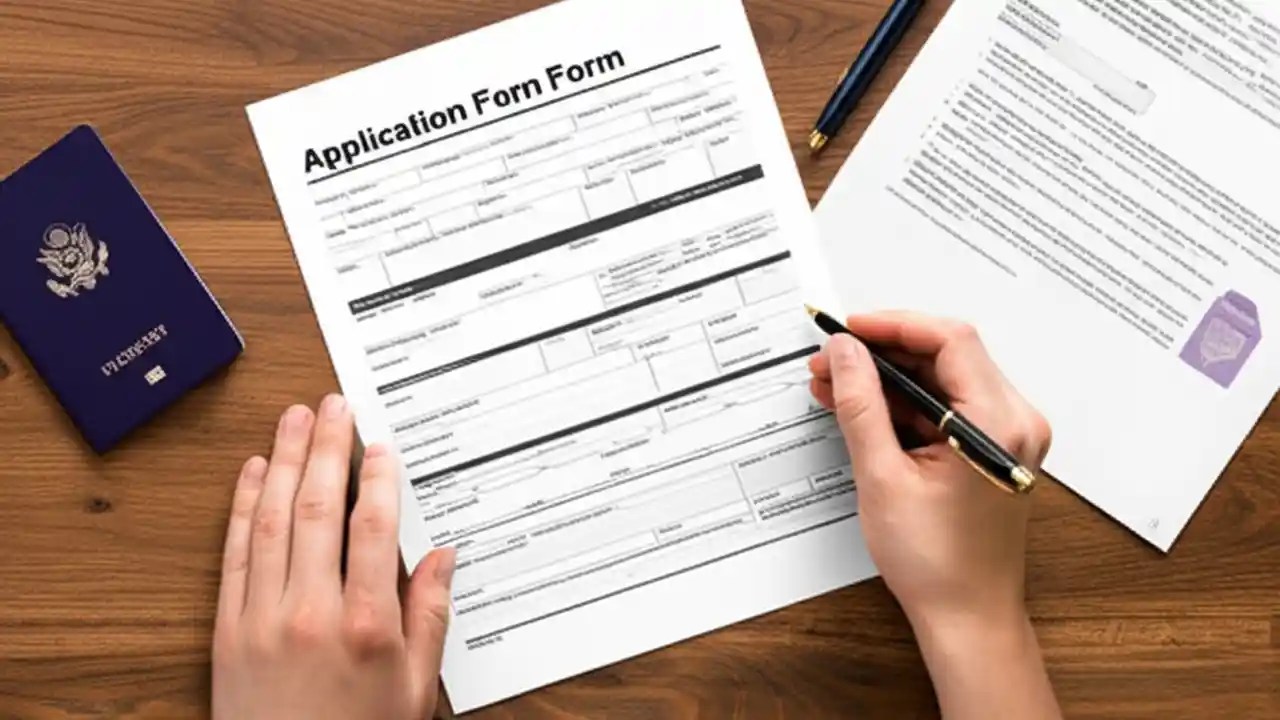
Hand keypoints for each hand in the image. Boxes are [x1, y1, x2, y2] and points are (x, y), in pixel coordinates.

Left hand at [213, 397, 455, 719]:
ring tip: (293, 420)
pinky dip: (244, 507)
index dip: (378, 478)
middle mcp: (311, 612)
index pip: (372, 528)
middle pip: (320, 508)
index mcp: (366, 625)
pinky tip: (254, 474)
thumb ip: (429, 616)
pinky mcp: (228, 629)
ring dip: (284, 462)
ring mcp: (263, 617)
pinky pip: (236, 553)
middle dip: (327, 449)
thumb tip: (443, 558)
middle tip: (333, 406)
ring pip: (274, 520)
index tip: (381, 447)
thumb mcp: (413, 688)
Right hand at [810, 313, 1059, 718]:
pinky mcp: (990, 448)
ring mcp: (1004, 435)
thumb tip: (845, 355)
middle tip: (831, 360)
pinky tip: (861, 409)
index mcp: (998, 423)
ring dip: (888, 379)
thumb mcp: (882, 477)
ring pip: (942, 379)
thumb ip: (861, 405)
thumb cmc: (939, 564)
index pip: (949, 340)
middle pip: (946, 355)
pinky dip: (903, 404)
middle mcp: (1013, 422)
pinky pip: (944, 406)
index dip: (893, 325)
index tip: (850, 329)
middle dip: (882, 354)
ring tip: (834, 384)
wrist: (967, 616)